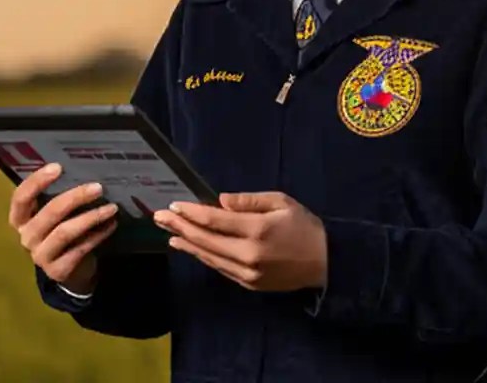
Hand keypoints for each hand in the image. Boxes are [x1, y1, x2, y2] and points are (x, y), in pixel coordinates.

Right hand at [9, 163, 120, 295]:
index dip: (36, 182)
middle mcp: (27, 238)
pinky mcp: (58, 271)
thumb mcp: (57, 217)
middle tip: (98, 188)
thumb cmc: (62, 233)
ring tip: (112, 208)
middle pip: (49, 213)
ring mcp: (41, 256)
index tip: (58, 167)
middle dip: (74, 198)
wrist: (71, 272)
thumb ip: (61, 199)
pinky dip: (98, 235)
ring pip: (65, 232)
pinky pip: (80, 248)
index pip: (20, 198)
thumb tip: (87, 173)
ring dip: (91, 217)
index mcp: (21, 220)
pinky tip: (111, 225)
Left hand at [153, 191, 326, 292]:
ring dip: (187, 245)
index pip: (215, 220)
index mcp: (258, 230)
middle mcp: (248, 254)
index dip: (192, 213)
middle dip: (180, 227)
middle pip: (206, 240)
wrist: (326, 263)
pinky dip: (204, 257)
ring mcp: (247, 273)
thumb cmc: (305, 226)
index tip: (174, 205)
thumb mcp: (282, 202)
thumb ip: (249, 201)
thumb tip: (219, 201)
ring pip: (209, 257)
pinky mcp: (249, 284)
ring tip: (170, 234)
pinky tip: (193, 249)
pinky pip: (220, 268)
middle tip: (160, 217)